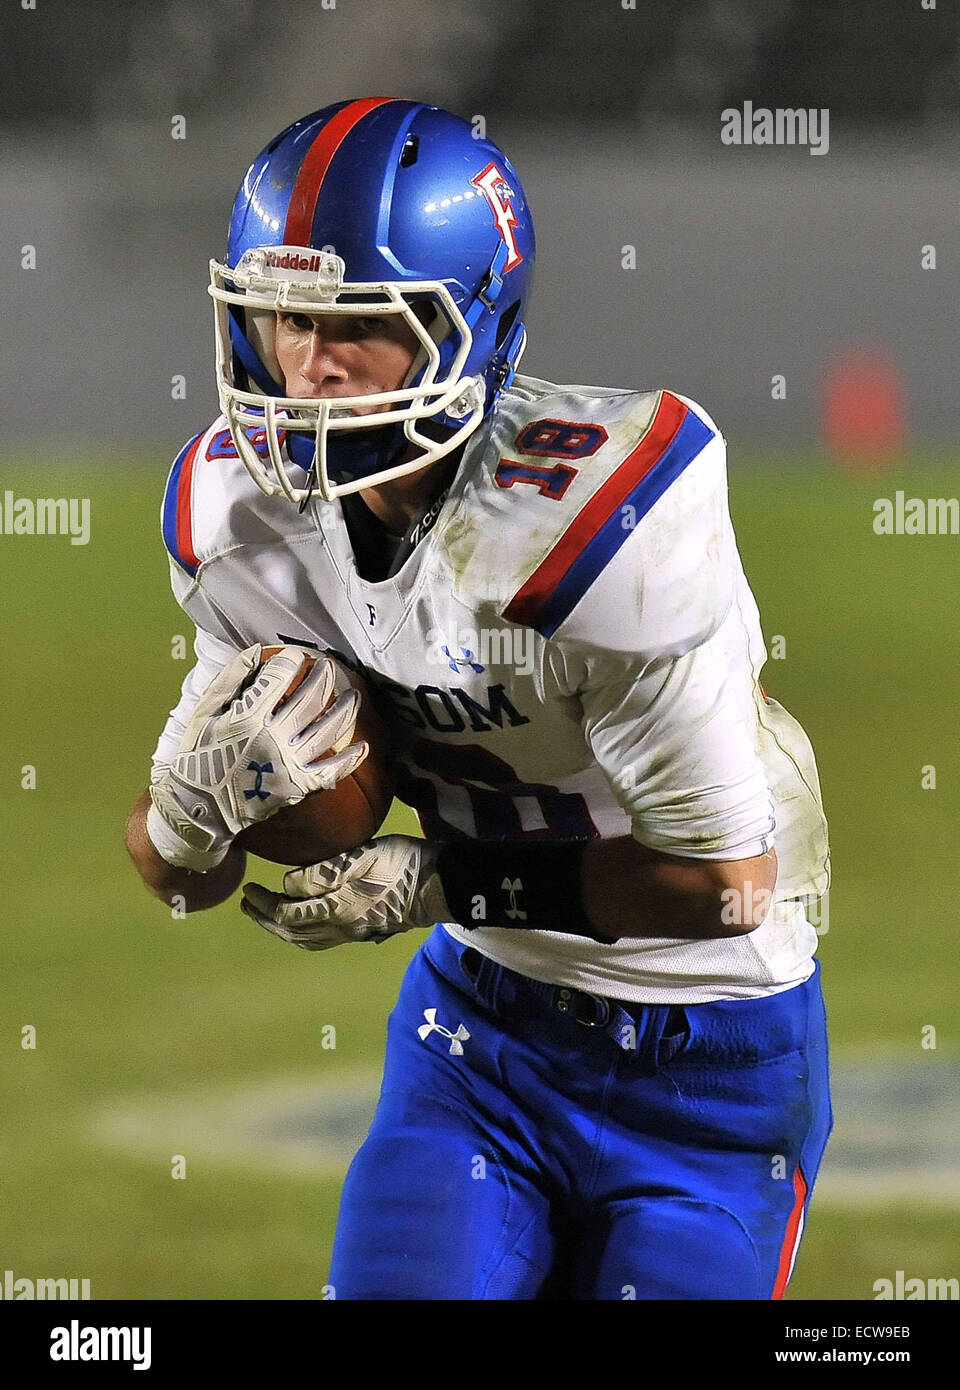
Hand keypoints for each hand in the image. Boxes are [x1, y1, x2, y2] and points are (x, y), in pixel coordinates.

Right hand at [148, 644, 367, 870]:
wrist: (200, 807)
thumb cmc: (198, 756)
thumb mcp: (203, 713)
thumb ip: (228, 680)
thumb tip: (254, 652)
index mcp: (247, 717)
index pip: (278, 679)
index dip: (291, 662)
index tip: (298, 656)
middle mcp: (273, 737)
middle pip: (309, 701)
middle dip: (323, 679)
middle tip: (329, 668)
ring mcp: (288, 762)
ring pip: (327, 732)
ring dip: (344, 711)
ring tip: (354, 696)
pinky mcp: (297, 786)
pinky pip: (330, 772)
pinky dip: (348, 760)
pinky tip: (363, 747)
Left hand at [240, 835, 450, 949]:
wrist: (439, 887)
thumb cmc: (405, 863)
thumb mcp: (365, 856)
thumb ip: (325, 871)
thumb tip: (289, 885)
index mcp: (339, 909)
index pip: (288, 913)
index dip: (264, 904)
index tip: (251, 887)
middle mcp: (341, 928)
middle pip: (292, 931)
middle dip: (264, 919)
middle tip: (247, 902)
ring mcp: (352, 933)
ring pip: (306, 940)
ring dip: (280, 929)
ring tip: (265, 915)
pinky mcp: (362, 931)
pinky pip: (321, 941)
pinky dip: (301, 935)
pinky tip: (299, 924)